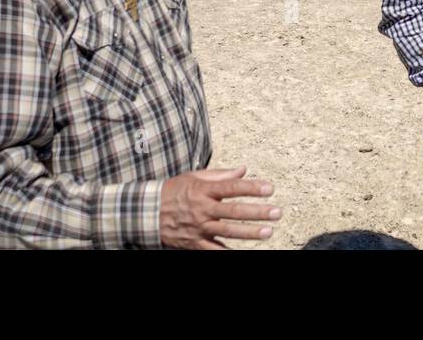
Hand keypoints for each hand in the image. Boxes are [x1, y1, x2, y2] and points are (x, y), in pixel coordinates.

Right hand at [159, 166, 280, 249]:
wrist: (146, 212)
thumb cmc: (173, 192)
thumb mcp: (194, 177)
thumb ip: (220, 175)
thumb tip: (243, 170)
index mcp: (203, 190)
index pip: (232, 188)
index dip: (251, 188)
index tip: (269, 188)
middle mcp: (202, 209)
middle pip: (233, 211)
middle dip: (257, 212)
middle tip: (276, 212)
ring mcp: (198, 227)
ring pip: (227, 231)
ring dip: (249, 232)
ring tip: (268, 232)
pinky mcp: (194, 242)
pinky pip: (213, 250)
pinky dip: (227, 252)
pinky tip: (243, 252)